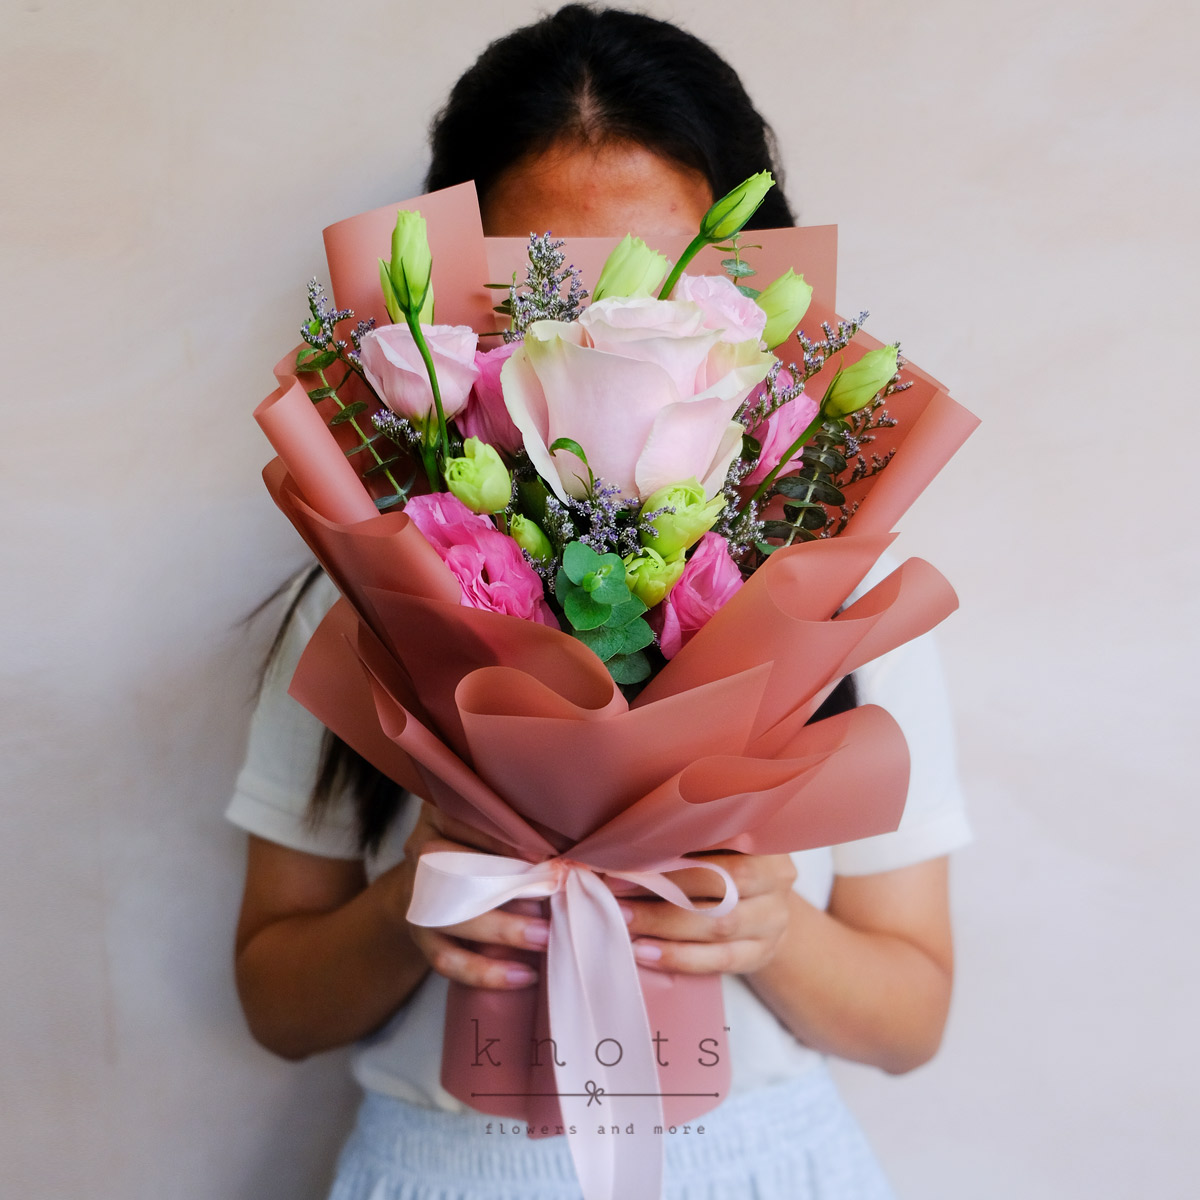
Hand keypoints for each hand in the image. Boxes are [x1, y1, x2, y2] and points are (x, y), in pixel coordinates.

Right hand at [386, 802, 548, 990]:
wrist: (429, 884)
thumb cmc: (477, 848)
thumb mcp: (486, 828)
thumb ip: (517, 833)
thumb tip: (570, 854)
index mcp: (439, 816)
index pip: (464, 820)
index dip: (500, 837)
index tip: (541, 851)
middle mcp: (420, 853)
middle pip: (455, 868)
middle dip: (506, 883)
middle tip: (552, 893)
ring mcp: (417, 898)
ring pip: (452, 916)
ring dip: (503, 929)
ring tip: (544, 938)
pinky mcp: (420, 936)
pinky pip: (448, 959)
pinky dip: (486, 971)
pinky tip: (523, 975)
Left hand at [621, 852, 796, 975]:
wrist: (761, 906)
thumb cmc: (725, 863)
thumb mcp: (715, 842)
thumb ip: (684, 838)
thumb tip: (624, 842)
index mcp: (764, 840)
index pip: (721, 839)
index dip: (674, 847)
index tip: (628, 854)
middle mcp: (777, 879)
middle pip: (722, 884)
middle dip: (664, 887)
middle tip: (616, 888)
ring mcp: (774, 921)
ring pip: (718, 926)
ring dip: (664, 924)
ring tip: (624, 921)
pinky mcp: (762, 953)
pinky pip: (720, 960)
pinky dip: (679, 957)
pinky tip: (645, 952)